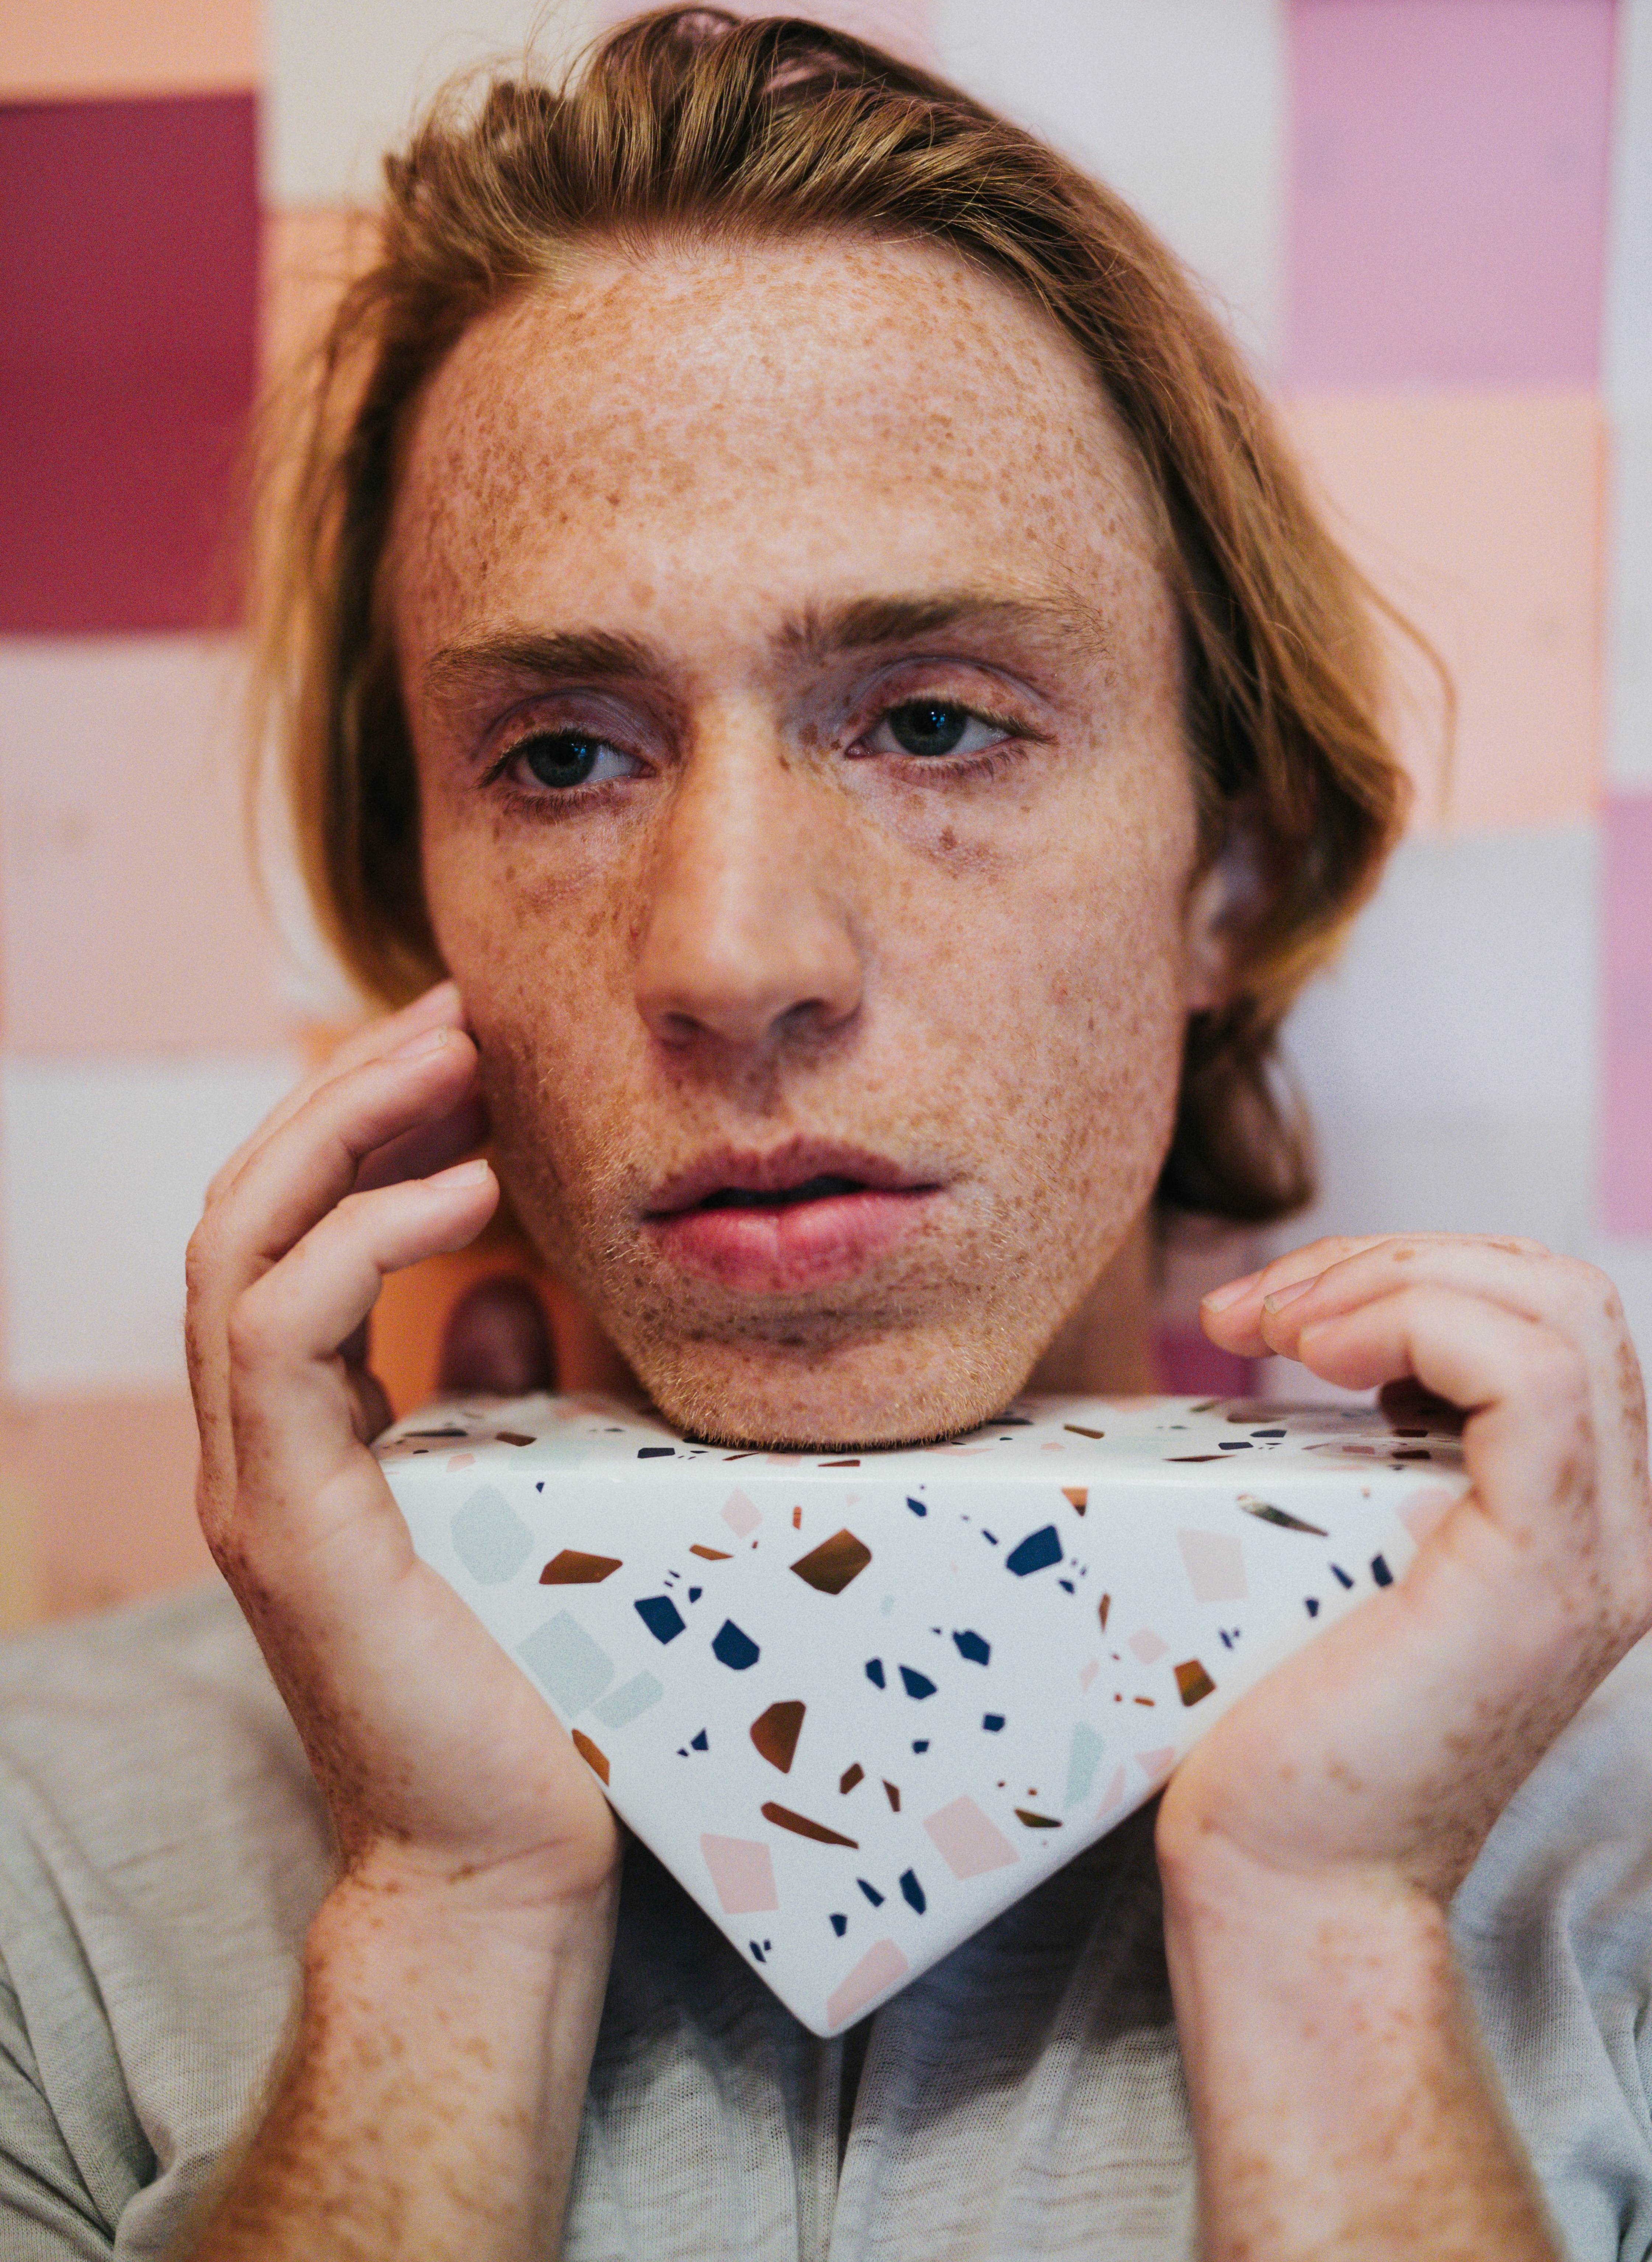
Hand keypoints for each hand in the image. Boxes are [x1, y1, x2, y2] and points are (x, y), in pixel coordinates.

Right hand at [185, 980, 620, 1918]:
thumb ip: (511, 1391)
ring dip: (344, 1130)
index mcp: (311, 1429)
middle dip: (347, 1090)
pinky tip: (470, 1189)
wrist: (506, 1864)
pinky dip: (367, 1239)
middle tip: (456, 1008)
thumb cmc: (541, 1684)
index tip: (470, 1043)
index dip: (368, 1121)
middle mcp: (259, 1441)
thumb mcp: (538, 1490)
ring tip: (455, 1054)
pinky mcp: (287, 1522)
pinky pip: (281, 1331)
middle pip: (252, 1205)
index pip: (296, 1225)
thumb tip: (518, 1292)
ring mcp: (258, 1480)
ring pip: (241, 1242)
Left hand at [1165, 1234, 1651, 1900]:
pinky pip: (1533, 1378)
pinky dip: (1417, 1320)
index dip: (1405, 1270)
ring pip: (1555, 1308)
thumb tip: (1303, 1325)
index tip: (1269, 1312)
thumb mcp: (1337, 1542)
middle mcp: (1620, 1530)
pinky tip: (1316, 1352)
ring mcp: (1602, 1556)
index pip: (1539, 1313)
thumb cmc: (1280, 1723)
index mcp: (1574, 1513)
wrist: (1291, 1882)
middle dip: (1391, 1257)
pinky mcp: (1545, 1578)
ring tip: (1271, 1326)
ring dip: (1391, 1277)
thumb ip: (1369, 1449)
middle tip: (1254, 1309)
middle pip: (1553, 1290)